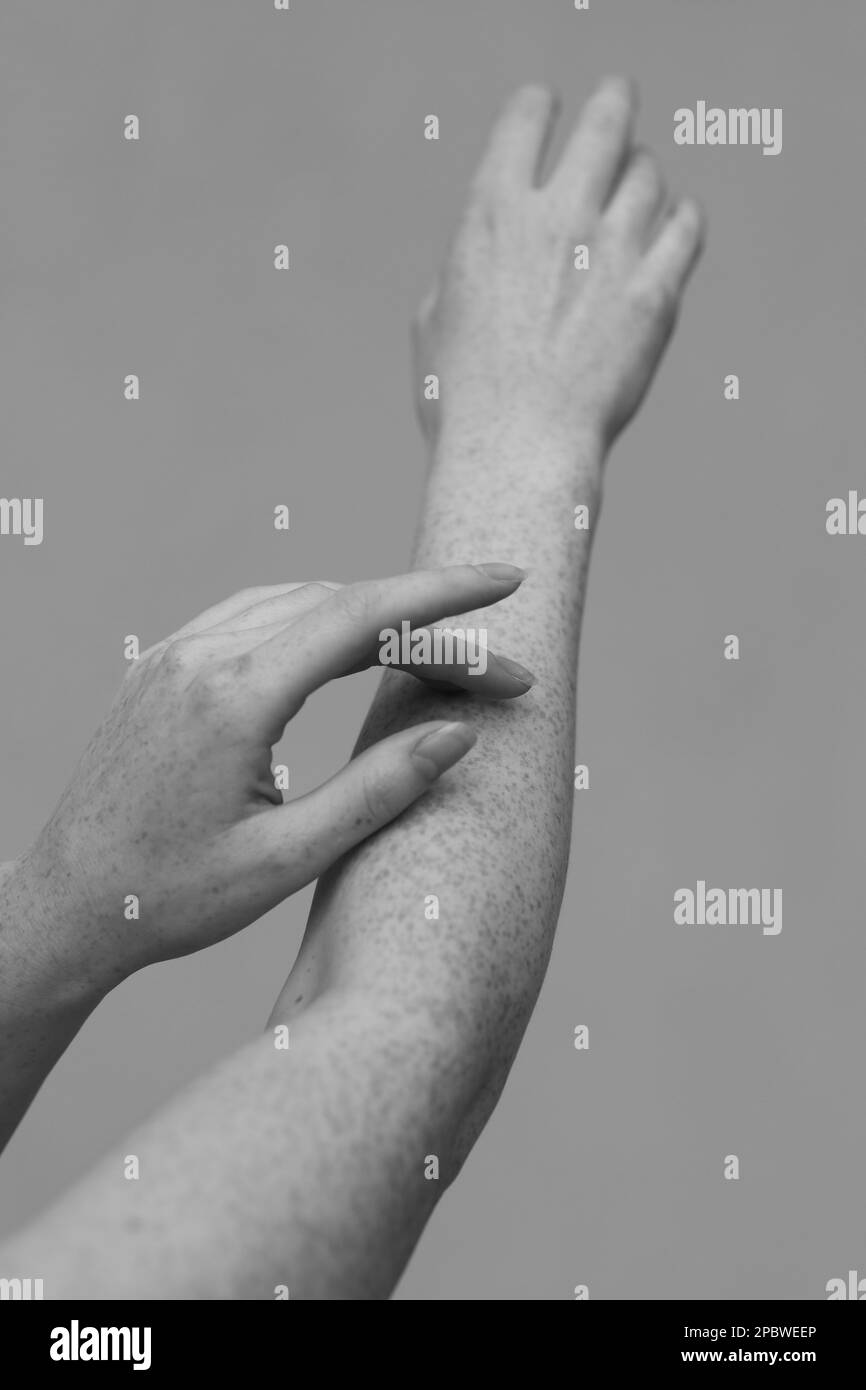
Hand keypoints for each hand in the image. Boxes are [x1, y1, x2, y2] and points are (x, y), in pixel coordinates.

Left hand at [11, 564, 530, 983]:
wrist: (65, 905)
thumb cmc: (171, 898)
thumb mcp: (286, 858)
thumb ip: (377, 790)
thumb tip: (456, 732)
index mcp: (233, 699)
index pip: (361, 616)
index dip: (444, 593)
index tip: (508, 581)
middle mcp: (200, 657)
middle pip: (339, 606)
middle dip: (425, 622)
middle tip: (491, 666)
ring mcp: (174, 654)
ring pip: (297, 602)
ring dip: (373, 619)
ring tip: (433, 660)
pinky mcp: (161, 665)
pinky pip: (254, 616)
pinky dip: (317, 622)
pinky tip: (349, 652)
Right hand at [413, 78, 704, 451]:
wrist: (515, 455)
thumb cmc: (462, 399)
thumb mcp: (434, 318)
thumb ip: (465, 264)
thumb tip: (486, 247)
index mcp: (492, 215)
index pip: (528, 115)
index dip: (540, 106)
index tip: (548, 112)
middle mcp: (556, 220)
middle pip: (606, 118)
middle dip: (613, 104)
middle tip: (617, 106)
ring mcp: (611, 254)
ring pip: (648, 174)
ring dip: (640, 176)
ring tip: (634, 193)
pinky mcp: (655, 296)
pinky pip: (686, 228)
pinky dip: (682, 217)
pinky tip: (676, 223)